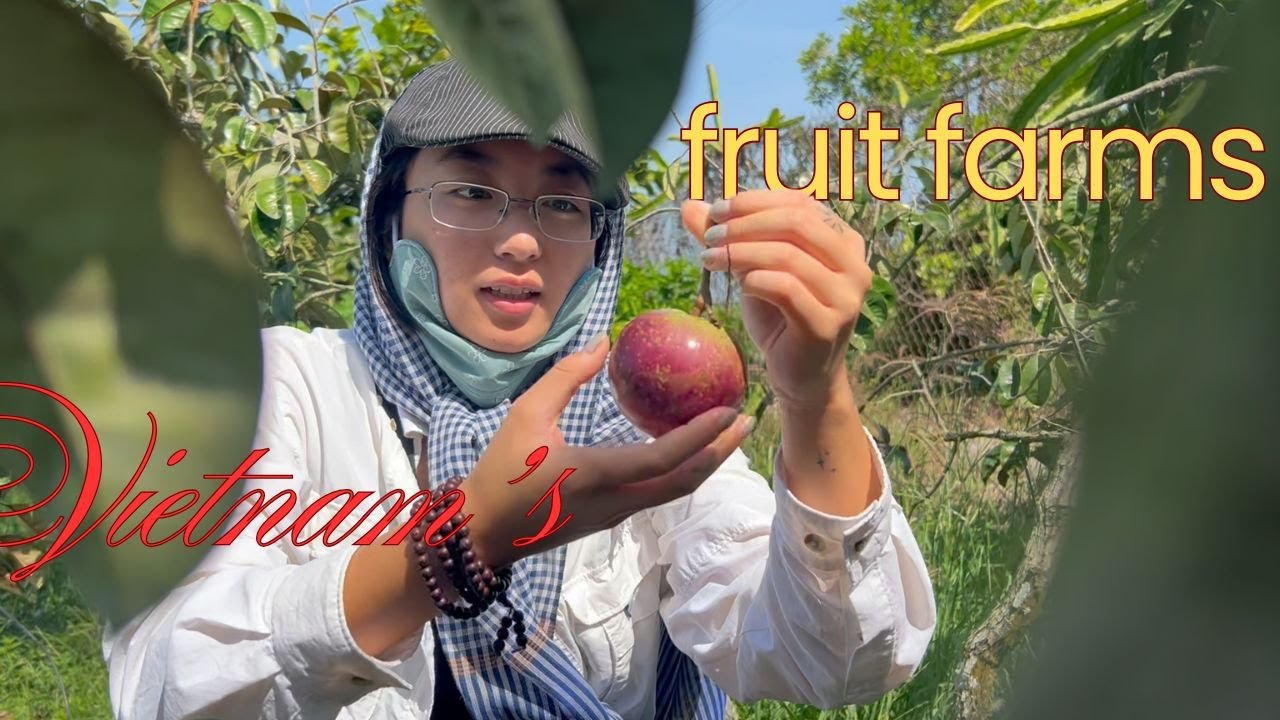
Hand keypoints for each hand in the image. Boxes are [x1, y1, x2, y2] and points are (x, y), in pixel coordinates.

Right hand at [458, 336, 752, 567]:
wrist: (482, 532)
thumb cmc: (501, 471)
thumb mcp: (525, 415)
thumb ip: (565, 377)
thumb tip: (603, 342)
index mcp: (598, 475)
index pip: (665, 458)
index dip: (702, 436)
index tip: (729, 410)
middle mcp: (617, 501)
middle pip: (686, 481)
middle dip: (720, 452)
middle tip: (746, 420)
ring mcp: (617, 515)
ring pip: (676, 492)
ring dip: (706, 463)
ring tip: (727, 433)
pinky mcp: (612, 519)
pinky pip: (660, 494)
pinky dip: (684, 471)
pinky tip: (688, 448)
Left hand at [682, 190, 873, 408]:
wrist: (800, 376)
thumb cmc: (779, 318)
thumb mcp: (753, 269)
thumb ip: (729, 238)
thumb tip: (688, 206)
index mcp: (843, 242)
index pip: (799, 204)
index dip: (755, 202)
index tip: (716, 211)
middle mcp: (854, 265)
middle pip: (796, 222)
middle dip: (746, 224)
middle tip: (710, 236)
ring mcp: (846, 296)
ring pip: (788, 255)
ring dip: (741, 252)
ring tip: (709, 259)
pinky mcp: (828, 324)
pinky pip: (787, 289)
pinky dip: (756, 279)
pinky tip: (738, 283)